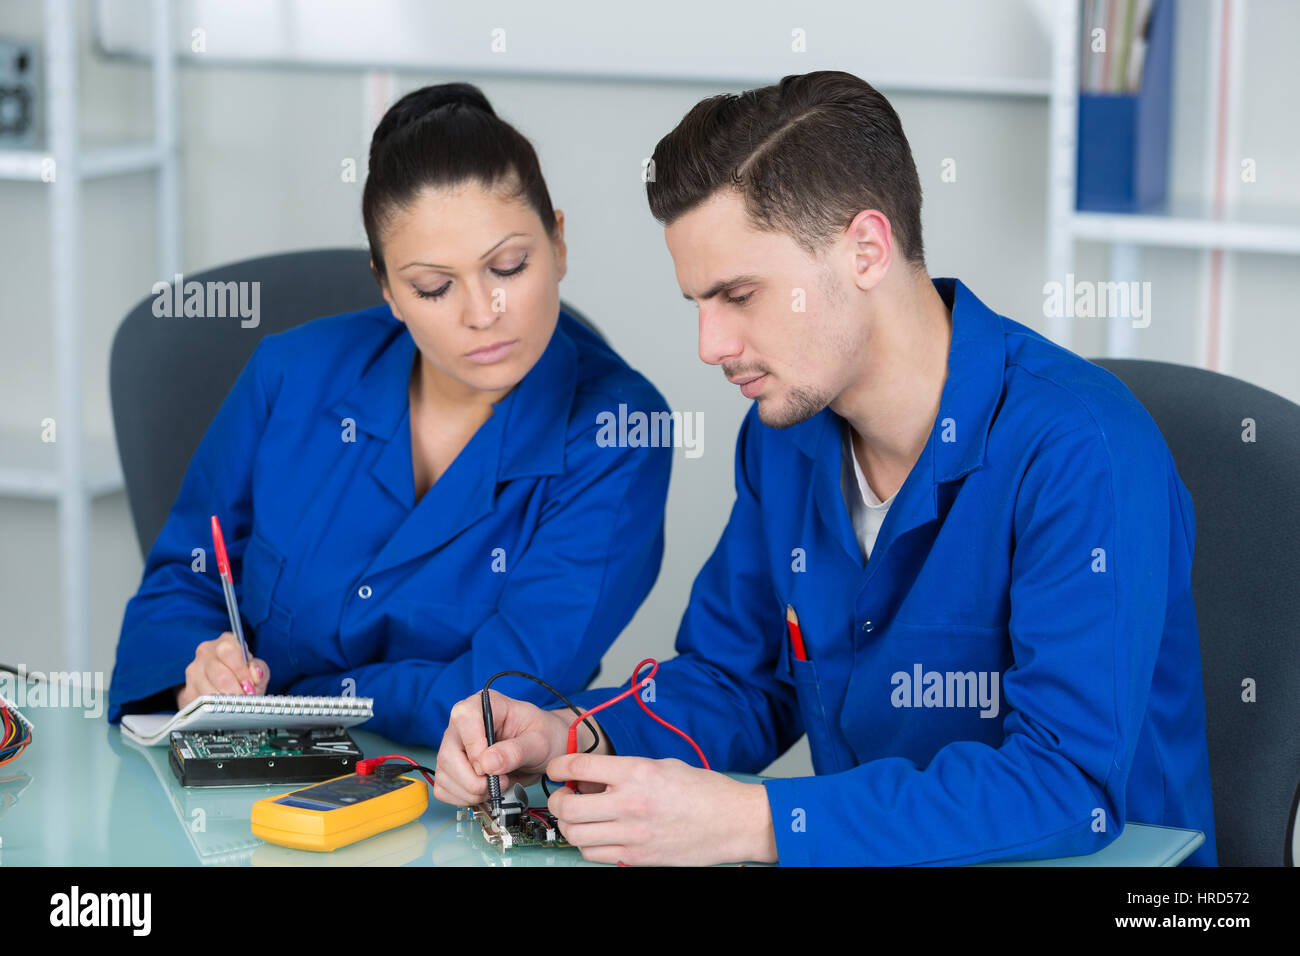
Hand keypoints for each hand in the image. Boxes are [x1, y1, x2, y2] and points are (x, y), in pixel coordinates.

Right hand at [175, 632, 268, 707]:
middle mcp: (206, 652)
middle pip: (220, 674)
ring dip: (225, 701)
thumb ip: (259, 669)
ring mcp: (194, 670)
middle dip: (236, 691)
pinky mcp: (188, 689)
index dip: (241, 671)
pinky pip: (200, 702)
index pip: (230, 651)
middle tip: (245, 700)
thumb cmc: (242, 674)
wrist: (224, 686)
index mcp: (225, 642)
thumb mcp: (255, 669)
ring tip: (236, 705)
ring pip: (209, 690)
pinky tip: (223, 708)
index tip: (250, 685)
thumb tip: (255, 674)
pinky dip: (214, 708)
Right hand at [432, 690, 605, 807]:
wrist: (545, 750)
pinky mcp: (452, 768)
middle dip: (473, 780)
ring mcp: (455, 746)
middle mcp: (463, 724)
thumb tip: (488, 763)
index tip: (490, 766)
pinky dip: (464, 798)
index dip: (474, 746)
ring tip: (497, 788)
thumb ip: (516, 751)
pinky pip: (445, 789)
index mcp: (485, 704)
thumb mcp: (539, 741)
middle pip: (448, 754)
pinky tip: (484, 792)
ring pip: (445, 775)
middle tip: (499, 784)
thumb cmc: (543, 736)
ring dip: (471, 792)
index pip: (463, 718)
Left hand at [544, 753, 778, 865]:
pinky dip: (587, 845)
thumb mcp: (662, 765)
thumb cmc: (704, 791)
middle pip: (567, 807)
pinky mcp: (637, 858)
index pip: (578, 767)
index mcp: (637, 772)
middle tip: (565, 795)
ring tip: (580, 817)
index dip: (558, 767)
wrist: (733, 821)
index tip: (557, 769)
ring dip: (570, 825)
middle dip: (558, 800)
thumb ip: (625, 770)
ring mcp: (633, 835)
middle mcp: (630, 803)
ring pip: (575, 835)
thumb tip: (592, 777)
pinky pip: (594, 855)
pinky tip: (598, 834)